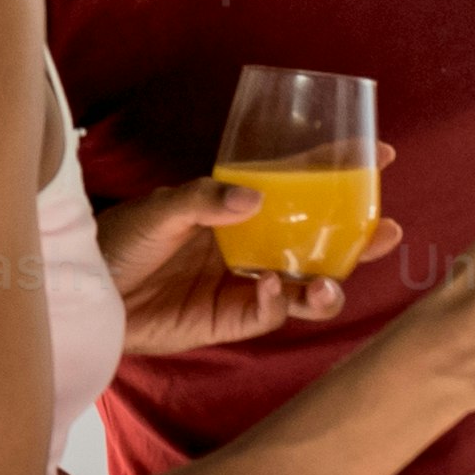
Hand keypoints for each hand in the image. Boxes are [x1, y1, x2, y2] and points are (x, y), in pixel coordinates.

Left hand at [100, 177, 397, 359]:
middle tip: (387, 231)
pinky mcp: (228, 320)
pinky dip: (277, 302)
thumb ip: (204, 200)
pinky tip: (271, 288)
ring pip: (305, 286)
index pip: (300, 186)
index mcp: (241, 208)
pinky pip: (268, 314)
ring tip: (331, 283)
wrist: (87, 292)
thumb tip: (253, 198)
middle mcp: (251, 245)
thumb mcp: (160, 208)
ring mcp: (243, 284)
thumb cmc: (119, 239)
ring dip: (329, 285)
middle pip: (320, 243)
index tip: (380, 154)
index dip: (341, 171)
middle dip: (359, 240)